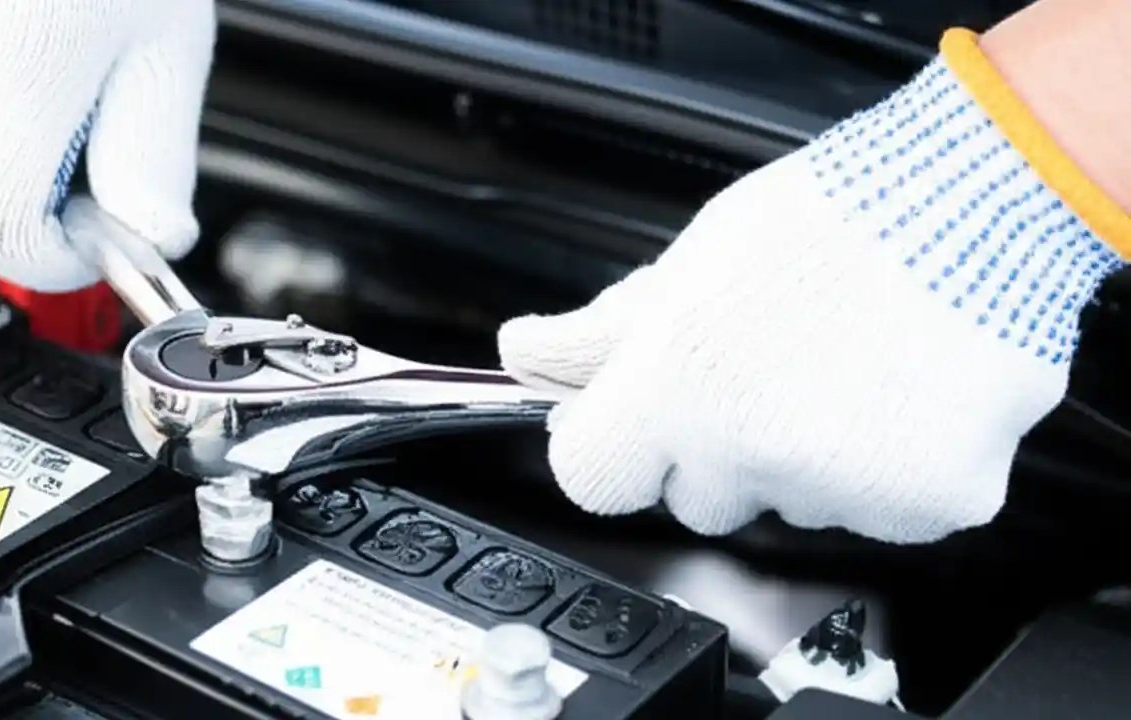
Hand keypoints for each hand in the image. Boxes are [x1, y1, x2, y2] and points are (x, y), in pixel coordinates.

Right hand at [0, 0, 214, 290]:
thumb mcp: (166, 46)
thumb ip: (154, 157)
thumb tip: (151, 238)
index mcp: (7, 76)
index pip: (4, 239)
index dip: (64, 256)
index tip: (105, 236)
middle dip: (56, 184)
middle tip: (104, 114)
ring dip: (21, 133)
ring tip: (63, 53)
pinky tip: (20, 38)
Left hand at [498, 33, 1125, 542]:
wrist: (979, 198)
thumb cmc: (833, 218)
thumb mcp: (692, 263)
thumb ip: (601, 331)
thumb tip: (526, 355)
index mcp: (676, 388)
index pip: (589, 474)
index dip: (612, 441)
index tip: (635, 420)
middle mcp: (750, 450)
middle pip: (695, 499)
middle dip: (717, 447)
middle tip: (768, 370)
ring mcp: (840, 488)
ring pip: (790, 504)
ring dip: (805, 455)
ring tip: (845, 365)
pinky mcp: (923, 506)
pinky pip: (876, 513)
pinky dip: (885, 472)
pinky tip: (898, 396)